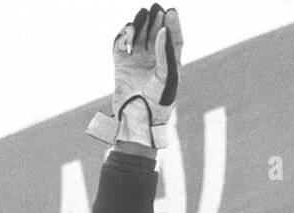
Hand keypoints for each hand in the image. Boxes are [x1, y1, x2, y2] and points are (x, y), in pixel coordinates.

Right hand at [86, 5, 182, 149]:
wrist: (136, 121)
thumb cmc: (157, 104)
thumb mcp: (167, 78)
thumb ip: (165, 54)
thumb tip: (162, 30)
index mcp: (170, 65)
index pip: (173, 39)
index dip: (173, 24)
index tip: (171, 11)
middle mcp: (153, 61)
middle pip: (155, 33)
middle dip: (155, 20)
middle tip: (155, 8)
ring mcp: (136, 62)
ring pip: (138, 35)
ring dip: (139, 25)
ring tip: (142, 16)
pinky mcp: (120, 65)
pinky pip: (120, 44)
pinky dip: (123, 36)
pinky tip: (128, 36)